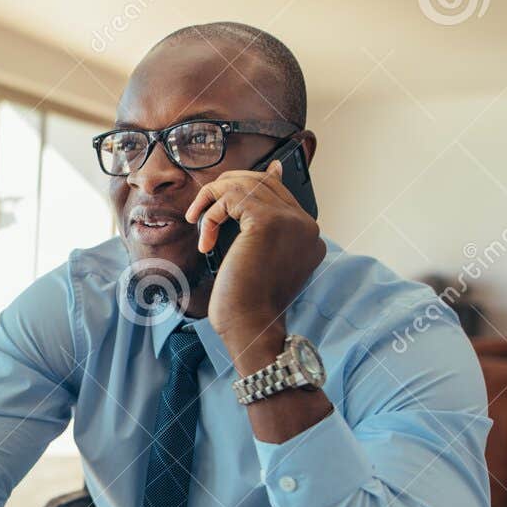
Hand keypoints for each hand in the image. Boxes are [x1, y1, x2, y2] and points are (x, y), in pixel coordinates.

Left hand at [184, 158, 325, 354]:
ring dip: (214, 197)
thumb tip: (252, 199)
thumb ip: (262, 228)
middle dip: (227, 188)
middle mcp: (306, 224)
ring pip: (246, 183)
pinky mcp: (268, 221)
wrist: (251, 325)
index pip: (280, 192)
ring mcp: (290, 221)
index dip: (246, 186)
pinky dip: (210, 214)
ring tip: (197, 219)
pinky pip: (231, 197)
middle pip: (263, 181)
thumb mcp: (260, 259)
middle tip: (205, 205)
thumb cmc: (250, 301)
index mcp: (309, 234)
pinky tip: (206, 240)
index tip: (224, 188)